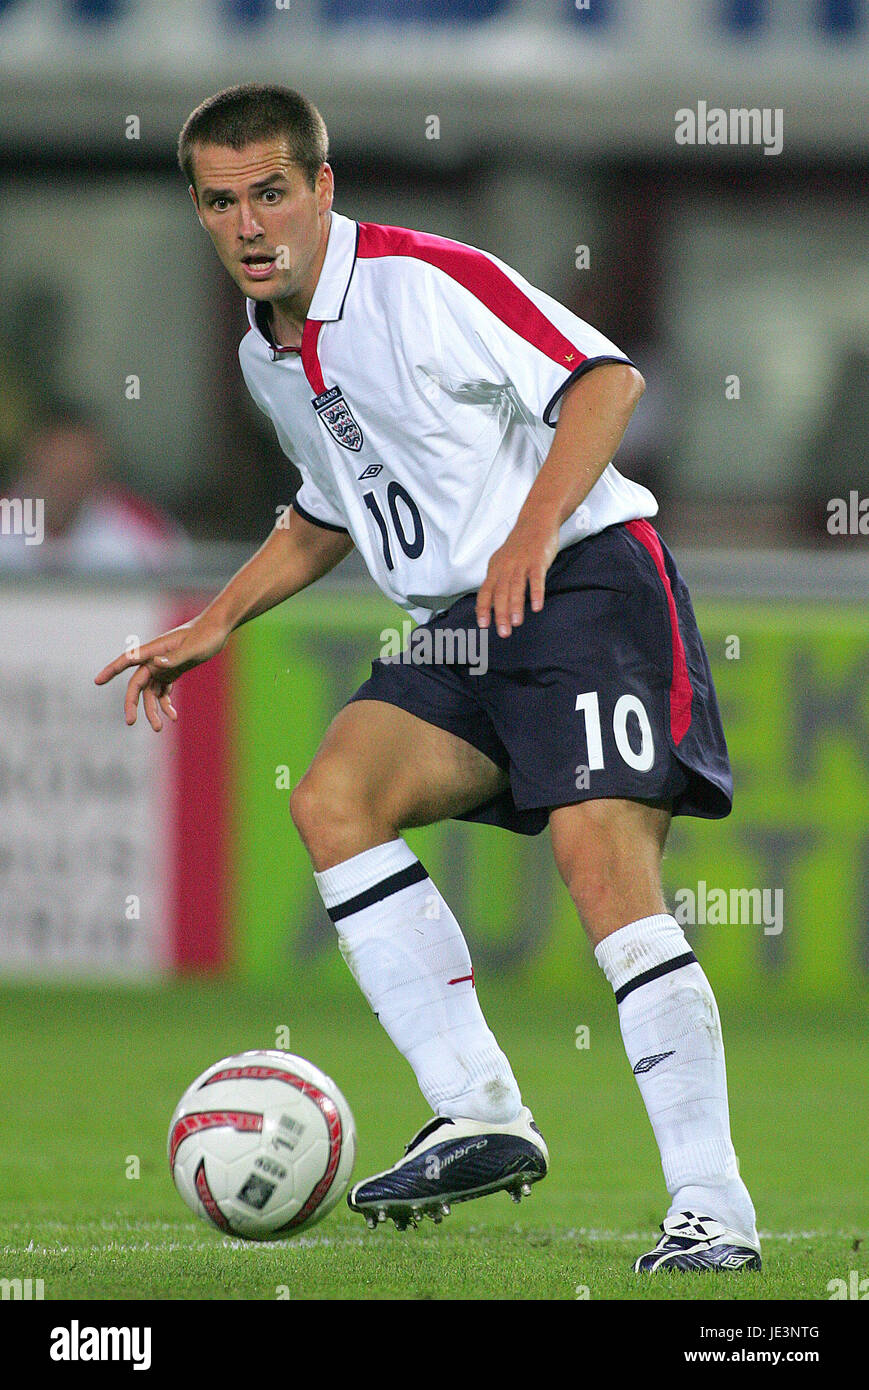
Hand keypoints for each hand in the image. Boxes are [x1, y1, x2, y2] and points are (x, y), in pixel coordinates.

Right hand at [93, 617, 227, 731]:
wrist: (218, 629)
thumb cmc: (206, 635)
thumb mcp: (193, 649)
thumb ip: (174, 658)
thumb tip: (155, 665)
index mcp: (155, 649)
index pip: (128, 660)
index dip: (111, 670)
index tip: (97, 681)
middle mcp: (155, 658)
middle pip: (137, 684)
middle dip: (132, 703)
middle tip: (130, 722)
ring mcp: (163, 666)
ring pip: (150, 692)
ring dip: (152, 710)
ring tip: (159, 728)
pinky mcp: (172, 671)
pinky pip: (162, 692)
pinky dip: (165, 705)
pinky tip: (173, 717)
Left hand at [475, 517, 559, 638]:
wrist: (537, 519)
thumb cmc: (521, 545)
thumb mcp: (504, 561)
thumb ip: (498, 582)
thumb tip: (491, 605)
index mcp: (496, 568)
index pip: (485, 591)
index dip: (483, 608)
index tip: (483, 625)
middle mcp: (506, 565)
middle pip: (500, 592)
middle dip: (500, 614)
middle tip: (503, 632)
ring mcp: (522, 562)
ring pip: (516, 586)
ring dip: (516, 606)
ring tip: (516, 623)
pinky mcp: (538, 559)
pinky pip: (536, 578)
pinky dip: (536, 592)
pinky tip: (537, 606)